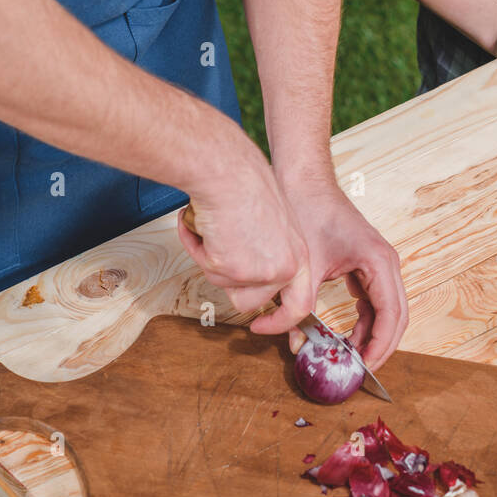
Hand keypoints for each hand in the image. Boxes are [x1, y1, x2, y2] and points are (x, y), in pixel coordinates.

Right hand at [176, 121, 313, 331]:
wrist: (227, 169)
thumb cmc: (245, 184)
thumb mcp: (271, 222)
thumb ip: (266, 251)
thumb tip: (247, 274)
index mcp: (298, 254)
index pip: (299, 304)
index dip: (279, 321)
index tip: (260, 327)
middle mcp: (284, 267)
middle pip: (252, 302)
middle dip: (230, 282)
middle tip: (216, 256)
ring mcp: (259, 272)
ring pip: (224, 287)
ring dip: (212, 261)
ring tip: (216, 226)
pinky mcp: (233, 270)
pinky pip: (204, 268)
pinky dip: (197, 246)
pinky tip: (204, 222)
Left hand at [256, 174, 407, 371]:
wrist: (302, 180)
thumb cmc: (306, 213)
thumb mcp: (302, 268)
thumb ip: (295, 310)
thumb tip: (291, 344)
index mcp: (378, 261)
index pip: (392, 315)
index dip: (380, 346)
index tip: (362, 368)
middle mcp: (386, 262)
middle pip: (397, 316)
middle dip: (381, 347)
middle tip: (359, 372)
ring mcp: (378, 262)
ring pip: (387, 310)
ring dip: (372, 336)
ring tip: (350, 358)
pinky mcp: (366, 263)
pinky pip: (374, 299)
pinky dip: (364, 321)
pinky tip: (346, 336)